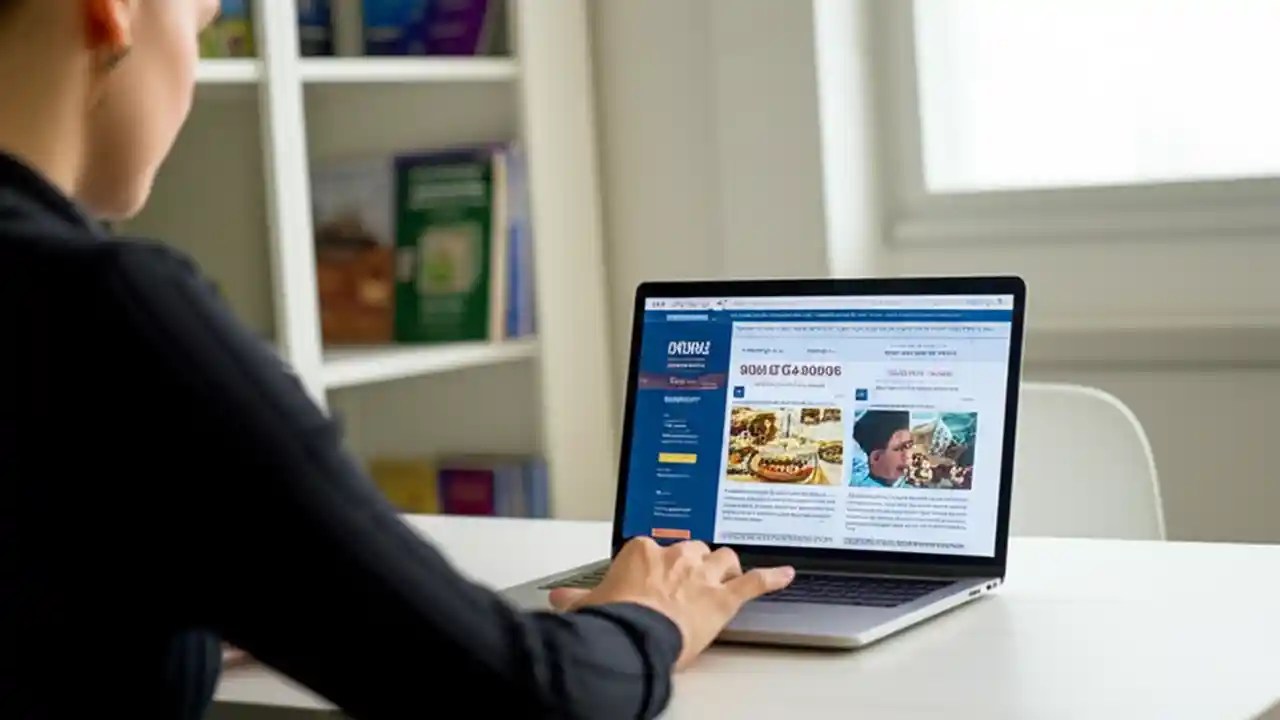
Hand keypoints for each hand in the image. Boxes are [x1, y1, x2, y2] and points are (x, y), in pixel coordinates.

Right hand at [549, 537, 794, 668]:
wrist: (633, 638)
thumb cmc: (613, 620)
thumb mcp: (589, 604)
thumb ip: (578, 598)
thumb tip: (560, 598)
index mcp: (643, 552)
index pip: (655, 550)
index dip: (658, 566)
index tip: (655, 578)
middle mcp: (676, 557)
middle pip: (694, 550)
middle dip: (693, 563)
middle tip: (689, 580)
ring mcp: (702, 576)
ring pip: (723, 559)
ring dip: (725, 567)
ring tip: (727, 574)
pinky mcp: (723, 599)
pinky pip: (754, 583)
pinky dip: (772, 578)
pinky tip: (785, 574)